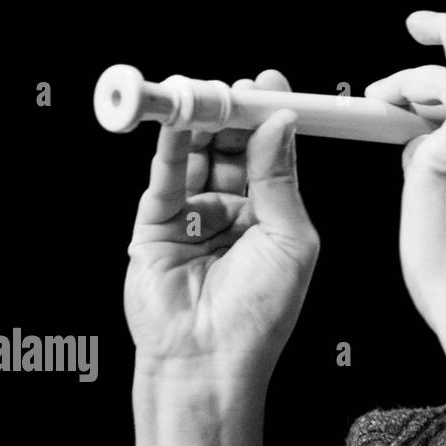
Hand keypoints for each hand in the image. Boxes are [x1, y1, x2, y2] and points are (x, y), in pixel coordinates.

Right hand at [123, 70, 320, 386]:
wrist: (208, 359)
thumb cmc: (259, 314)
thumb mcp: (289, 238)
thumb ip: (280, 179)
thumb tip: (281, 124)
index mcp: (273, 213)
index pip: (272, 152)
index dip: (270, 117)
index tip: (271, 86)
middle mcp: (234, 209)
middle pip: (233, 146)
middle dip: (235, 114)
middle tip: (237, 88)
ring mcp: (194, 214)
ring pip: (199, 155)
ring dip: (202, 122)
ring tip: (207, 94)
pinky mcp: (156, 223)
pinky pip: (166, 177)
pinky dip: (172, 147)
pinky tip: (180, 122)